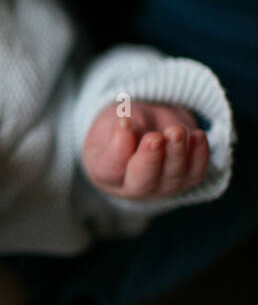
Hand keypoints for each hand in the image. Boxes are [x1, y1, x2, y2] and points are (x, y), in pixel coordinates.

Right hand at [82, 101, 208, 198]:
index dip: (118, 146)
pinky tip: (197, 136)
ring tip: (176, 131)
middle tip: (154, 138)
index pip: (111, 167)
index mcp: (105, 172)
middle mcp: (133, 186)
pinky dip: (200, 155)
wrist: (148, 126)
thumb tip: (133, 127)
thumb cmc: (125, 123)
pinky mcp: (187, 180)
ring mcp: (163, 186)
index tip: (123, 123)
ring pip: (172, 177)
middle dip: (150, 159)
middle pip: (143, 180)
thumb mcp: (115, 117)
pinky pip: (196, 172)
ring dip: (176, 154)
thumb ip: (125, 124)